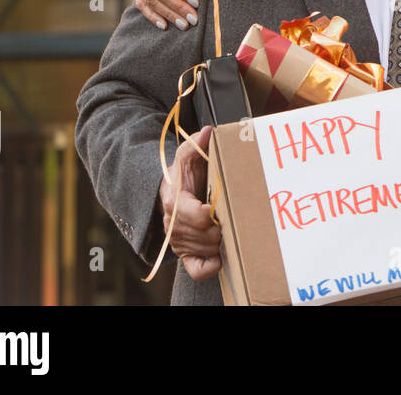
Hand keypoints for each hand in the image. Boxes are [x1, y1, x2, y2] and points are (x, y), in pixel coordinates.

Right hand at [159, 126, 221, 281]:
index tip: (216, 207)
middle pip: (202, 234)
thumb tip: (208, 132)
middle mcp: (174, 225)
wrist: (172, 196)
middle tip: (228, 218)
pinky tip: (221, 256)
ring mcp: (179, 242)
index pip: (192, 214)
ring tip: (225, 229)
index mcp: (175, 201)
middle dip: (218, 227)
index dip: (207, 214)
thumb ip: (194, 146)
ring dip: (218, 243)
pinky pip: (198, 270)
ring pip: (204, 251)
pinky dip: (210, 266)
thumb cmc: (186, 177)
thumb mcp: (187, 158)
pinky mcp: (186, 256)